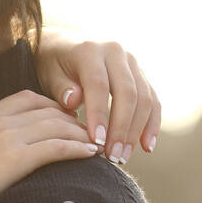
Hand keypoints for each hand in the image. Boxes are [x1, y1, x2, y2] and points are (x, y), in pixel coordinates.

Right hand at [0, 89, 98, 202]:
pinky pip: (56, 148)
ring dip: (80, 133)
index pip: (27, 98)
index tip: (64, 118)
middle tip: (88, 132)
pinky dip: (77, 148)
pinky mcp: (16, 160)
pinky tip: (90, 154)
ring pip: (56, 126)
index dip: (51, 105)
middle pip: (47, 110)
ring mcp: (7, 139)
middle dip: (72, 118)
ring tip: (96, 143)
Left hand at [31, 28, 161, 163]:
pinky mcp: (141, 75)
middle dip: (122, 128)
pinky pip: (153, 100)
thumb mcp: (48, 74)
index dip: (99, 114)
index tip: (97, 142)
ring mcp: (132, 63)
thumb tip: (73, 101)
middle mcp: (116, 52)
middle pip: (127, 93)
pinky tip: (146, 146)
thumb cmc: (52, 65)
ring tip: (124, 157)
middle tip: (113, 156)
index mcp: (89, 50)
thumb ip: (60, 87)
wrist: (64, 45)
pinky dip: (151, 124)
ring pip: (144, 99)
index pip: (98, 85)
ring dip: (137, 131)